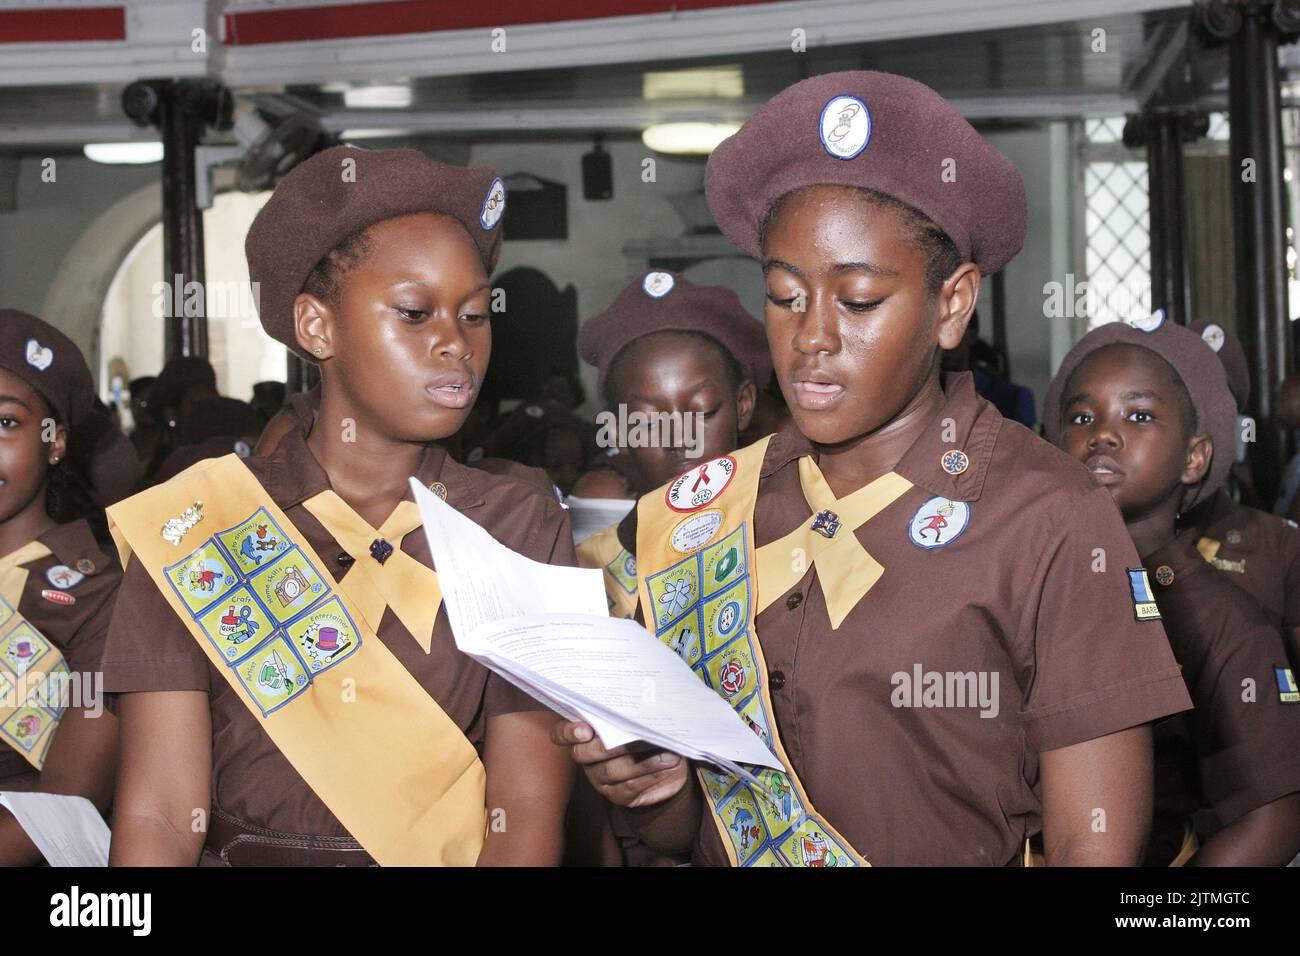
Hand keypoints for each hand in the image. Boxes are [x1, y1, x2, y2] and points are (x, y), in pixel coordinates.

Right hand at [550, 720, 688, 808]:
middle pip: (585, 754)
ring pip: (612, 770)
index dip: (567, 732)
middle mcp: (587, 758)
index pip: (562, 733)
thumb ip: (632, 716)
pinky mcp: (617, 795)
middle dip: (610, 746)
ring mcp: (600, 778)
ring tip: (668, 755)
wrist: (668, 765)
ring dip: (643, 762)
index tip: (585, 730)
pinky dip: (651, 775)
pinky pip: (630, 786)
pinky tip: (669, 766)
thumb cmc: (650, 735)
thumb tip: (641, 709)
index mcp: (586, 734)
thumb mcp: (641, 721)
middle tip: (636, 737)